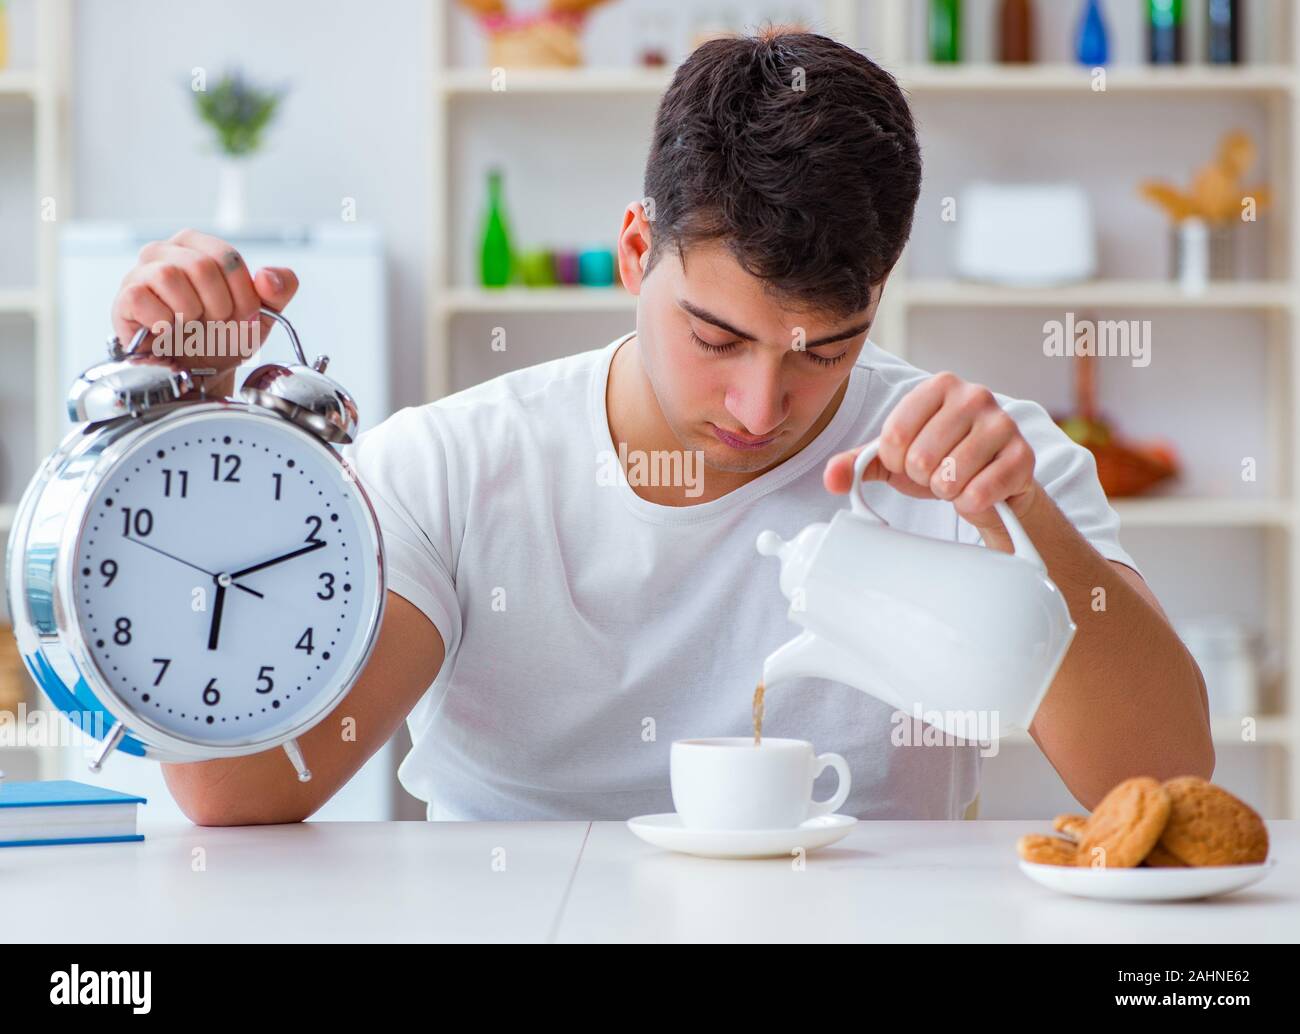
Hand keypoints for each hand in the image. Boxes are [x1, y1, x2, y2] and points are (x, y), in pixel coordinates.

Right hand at [110, 228, 299, 395]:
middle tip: (214, 323)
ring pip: (169, 276)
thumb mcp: (262, 314)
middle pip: (201, 265)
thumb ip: (279, 288)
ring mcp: (140, 274)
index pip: (227, 256)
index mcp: (198, 246)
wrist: (199, 374)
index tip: (241, 315)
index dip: (242, 293)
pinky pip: (140, 297)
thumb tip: (267, 277)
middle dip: (218, 305)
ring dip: (190, 312)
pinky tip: (167, 330)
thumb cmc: (223, 338)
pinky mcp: (124, 299)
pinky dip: (162, 320)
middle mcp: (165, 252)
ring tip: (190, 326)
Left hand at [823, 371, 1039, 535]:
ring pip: (949, 477)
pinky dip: (970, 503)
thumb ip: (858, 463)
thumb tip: (831, 477)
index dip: (895, 462)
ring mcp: (1003, 424)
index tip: (908, 461)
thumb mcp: (894, 458)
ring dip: (946, 491)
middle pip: (920, 458)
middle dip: (922, 478)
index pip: (893, 436)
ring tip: (956, 480)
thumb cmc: (939, 461)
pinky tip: (978, 491)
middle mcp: (975, 395)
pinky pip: (978, 494)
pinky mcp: (1023, 457)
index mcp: (939, 385)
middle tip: (936, 473)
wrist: (992, 484)